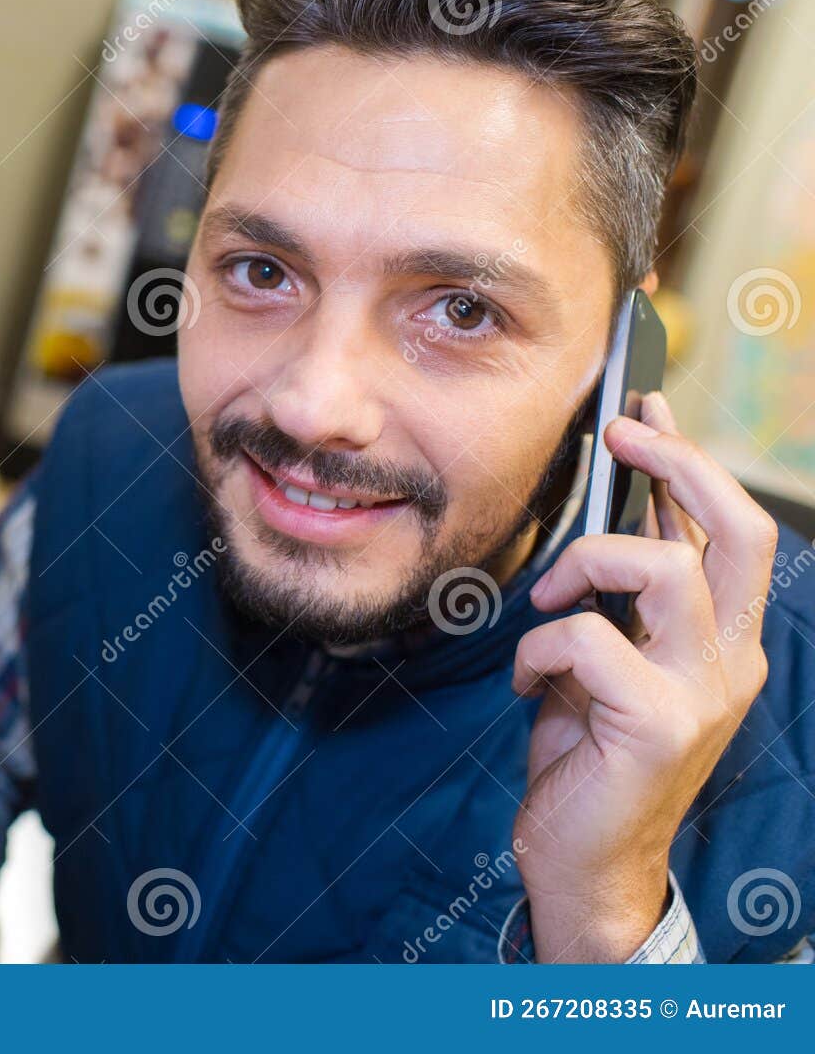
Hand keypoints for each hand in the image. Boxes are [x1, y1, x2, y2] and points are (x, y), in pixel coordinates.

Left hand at [512, 392, 778, 961]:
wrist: (584, 860)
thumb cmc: (587, 755)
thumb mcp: (605, 658)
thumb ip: (617, 597)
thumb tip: (613, 517)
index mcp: (722, 639)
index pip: (724, 529)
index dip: (686, 458)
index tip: (641, 406)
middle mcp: (731, 659)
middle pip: (738, 529)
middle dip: (678, 461)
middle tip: (619, 430)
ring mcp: (703, 692)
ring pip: (663, 568)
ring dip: (585, 563)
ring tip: (548, 600)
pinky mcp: (660, 724)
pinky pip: (588, 640)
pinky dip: (539, 649)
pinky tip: (528, 685)